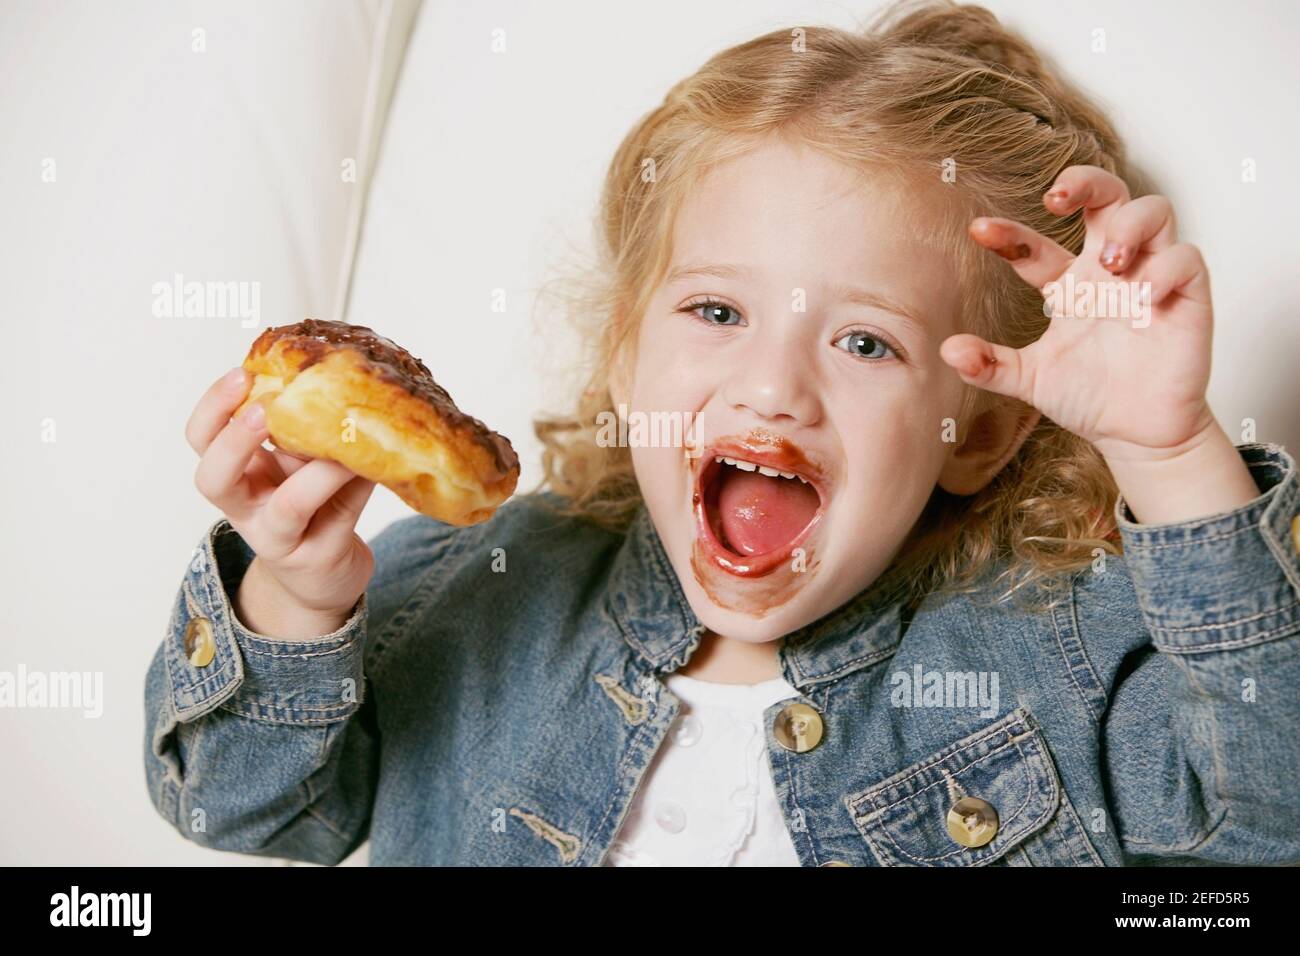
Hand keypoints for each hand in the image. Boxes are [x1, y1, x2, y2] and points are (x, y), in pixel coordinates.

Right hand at [186, 367, 376, 622]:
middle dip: (233, 439)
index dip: (213, 406)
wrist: (325, 577)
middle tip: (261, 408)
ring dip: (313, 470)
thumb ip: (310, 430)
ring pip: (285, 507)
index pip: (202, 438)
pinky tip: (370, 462)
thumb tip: (340, 376)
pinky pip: (336, 515)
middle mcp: (246, 508)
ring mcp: (279, 539)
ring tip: (334, 439)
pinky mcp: (318, 557)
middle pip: (213, 477)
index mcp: (237, 474)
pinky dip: (353, 484)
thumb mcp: (302, 464)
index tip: (242, 372)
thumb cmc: (312, 509)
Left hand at [940, 163, 1215, 463]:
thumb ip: (991, 365)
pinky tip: (1142, 296)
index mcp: (1068, 284)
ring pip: (1154, 211)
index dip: (1008, 234)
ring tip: (1109, 262)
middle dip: (1085, 182)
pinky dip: (1165, 268)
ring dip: (1129, 225)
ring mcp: (1150, 278)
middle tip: (1057, 198)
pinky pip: (1186, 259)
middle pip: (1108, 197)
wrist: (1137, 433)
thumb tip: (947, 351)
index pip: (1035, 245)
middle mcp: (1108, 271)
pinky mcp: (1188, 296)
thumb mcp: (1030, 379)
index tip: (979, 230)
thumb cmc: (1088, 397)